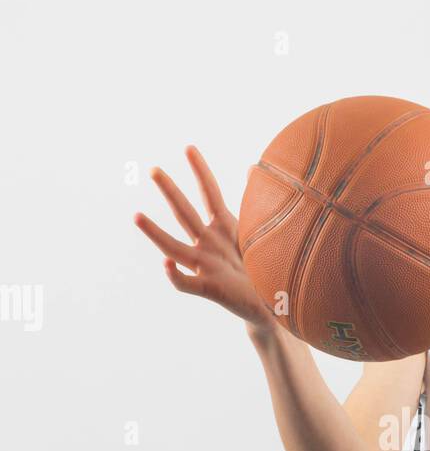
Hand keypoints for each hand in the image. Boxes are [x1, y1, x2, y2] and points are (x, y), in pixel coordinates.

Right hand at [133, 145, 273, 329]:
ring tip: (136, 216)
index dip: (200, 171)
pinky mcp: (210, 289)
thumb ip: (255, 201)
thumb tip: (254, 167)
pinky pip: (186, 283)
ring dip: (154, 232)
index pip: (209, 192)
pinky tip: (164, 265)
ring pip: (175, 247)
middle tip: (153, 169)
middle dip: (170, 191)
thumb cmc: (263, 265)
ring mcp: (206, 266)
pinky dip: (174, 275)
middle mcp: (209, 243)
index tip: (189, 147)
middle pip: (185, 213)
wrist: (273, 302)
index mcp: (223, 227)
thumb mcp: (259, 231)